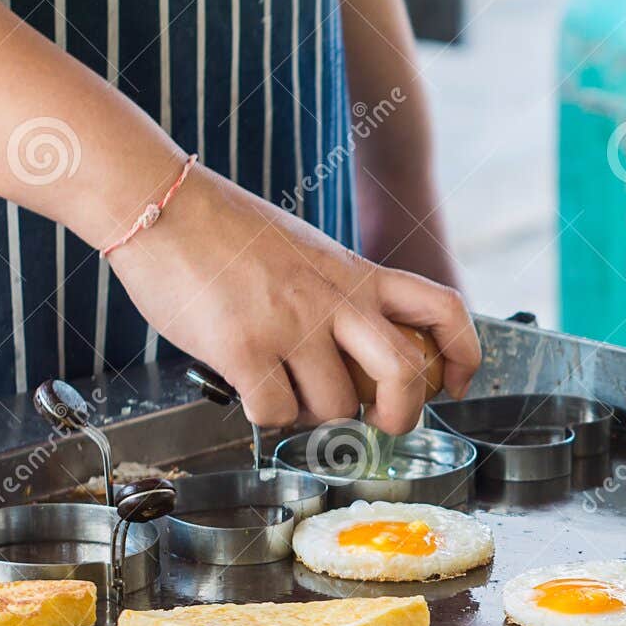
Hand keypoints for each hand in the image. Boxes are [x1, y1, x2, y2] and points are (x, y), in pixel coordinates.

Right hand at [109, 164, 479, 431]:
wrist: (159, 202)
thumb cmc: (227, 232)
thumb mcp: (311, 254)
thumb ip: (343, 299)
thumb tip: (362, 363)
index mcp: (359, 276)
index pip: (444, 310)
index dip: (466, 356)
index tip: (457, 385)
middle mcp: (337, 301)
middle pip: (408, 375)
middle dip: (403, 416)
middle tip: (383, 424)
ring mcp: (293, 326)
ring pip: (337, 408)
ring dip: (314, 415)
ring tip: (286, 388)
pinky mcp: (247, 349)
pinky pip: (276, 414)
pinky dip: (266, 415)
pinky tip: (250, 388)